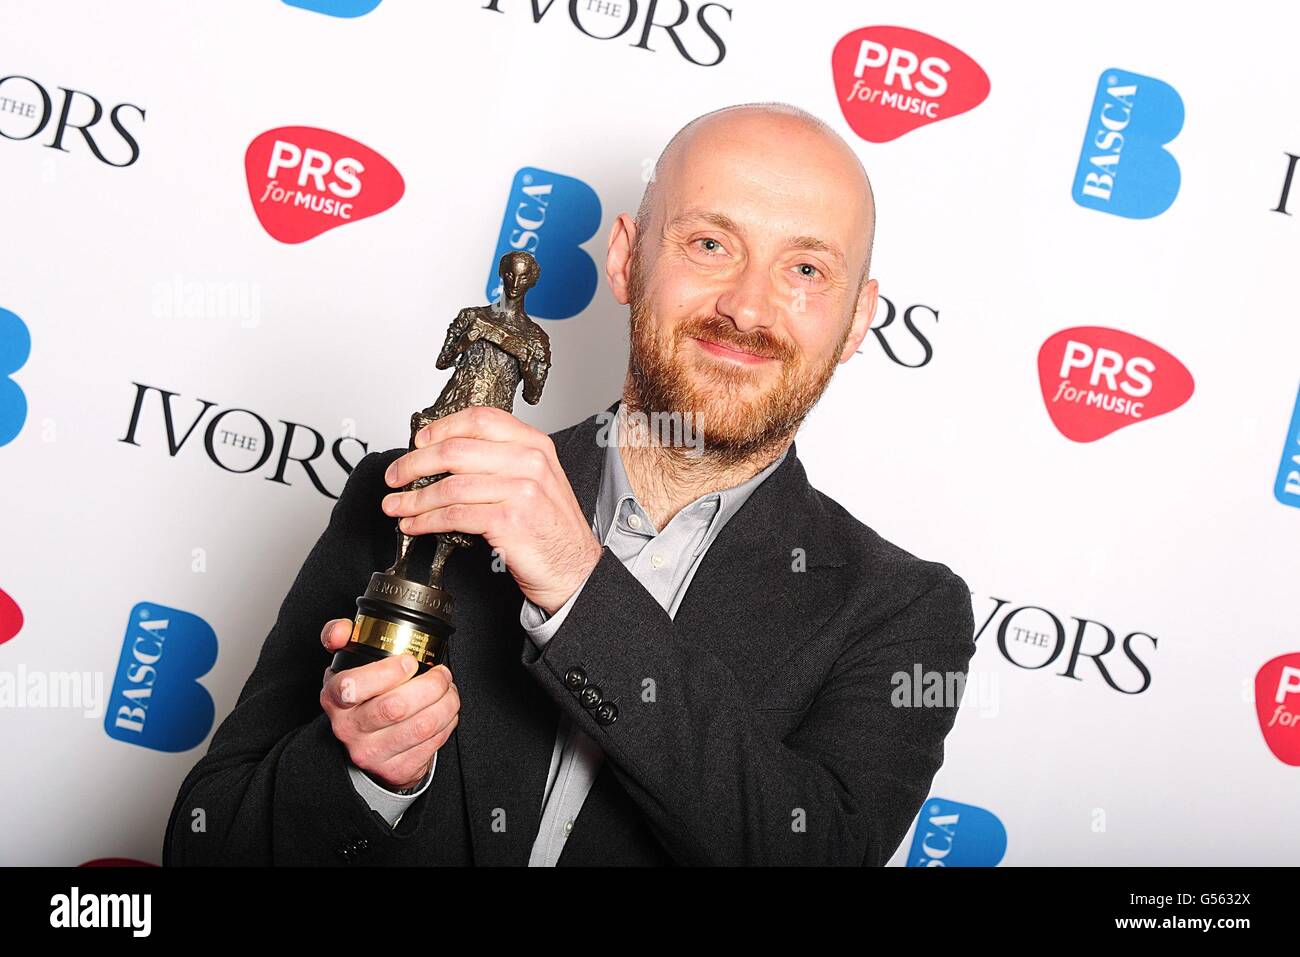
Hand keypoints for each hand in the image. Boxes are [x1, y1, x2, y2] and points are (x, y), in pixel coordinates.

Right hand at [319, 619, 459, 791]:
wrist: (366, 744)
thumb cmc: (360, 698)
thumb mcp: (345, 665)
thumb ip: (341, 636)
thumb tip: (342, 629)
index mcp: (334, 698)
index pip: (353, 686)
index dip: (388, 672)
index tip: (410, 662)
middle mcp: (349, 728)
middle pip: (396, 707)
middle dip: (431, 685)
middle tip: (442, 674)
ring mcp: (372, 752)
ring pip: (421, 726)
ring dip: (446, 703)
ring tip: (448, 690)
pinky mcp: (396, 769)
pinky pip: (432, 743)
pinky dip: (448, 722)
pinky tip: (446, 711)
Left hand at [380, 405, 601, 614]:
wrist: (575, 569)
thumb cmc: (552, 527)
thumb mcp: (537, 480)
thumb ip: (501, 460)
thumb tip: (447, 454)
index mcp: (534, 444)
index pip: (479, 419)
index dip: (441, 428)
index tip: (419, 441)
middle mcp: (530, 462)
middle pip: (456, 450)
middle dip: (415, 463)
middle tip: (395, 476)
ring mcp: (521, 490)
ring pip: (450, 485)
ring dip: (414, 498)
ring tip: (397, 506)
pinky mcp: (509, 521)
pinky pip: (454, 515)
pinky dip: (426, 521)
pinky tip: (415, 525)